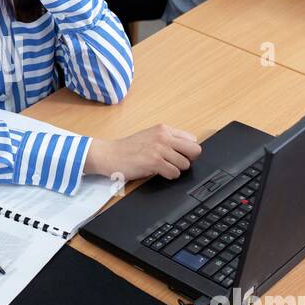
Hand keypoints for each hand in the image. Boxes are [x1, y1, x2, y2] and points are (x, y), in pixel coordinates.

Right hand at [85, 124, 202, 180]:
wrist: (109, 154)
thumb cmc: (128, 148)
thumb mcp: (150, 136)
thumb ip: (167, 139)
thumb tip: (187, 149)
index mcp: (164, 129)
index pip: (192, 140)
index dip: (188, 151)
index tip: (180, 155)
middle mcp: (163, 137)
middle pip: (195, 150)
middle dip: (188, 160)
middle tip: (176, 163)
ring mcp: (159, 149)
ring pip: (185, 164)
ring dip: (176, 169)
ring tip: (163, 168)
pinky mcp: (154, 162)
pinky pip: (174, 173)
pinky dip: (169, 176)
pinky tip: (158, 172)